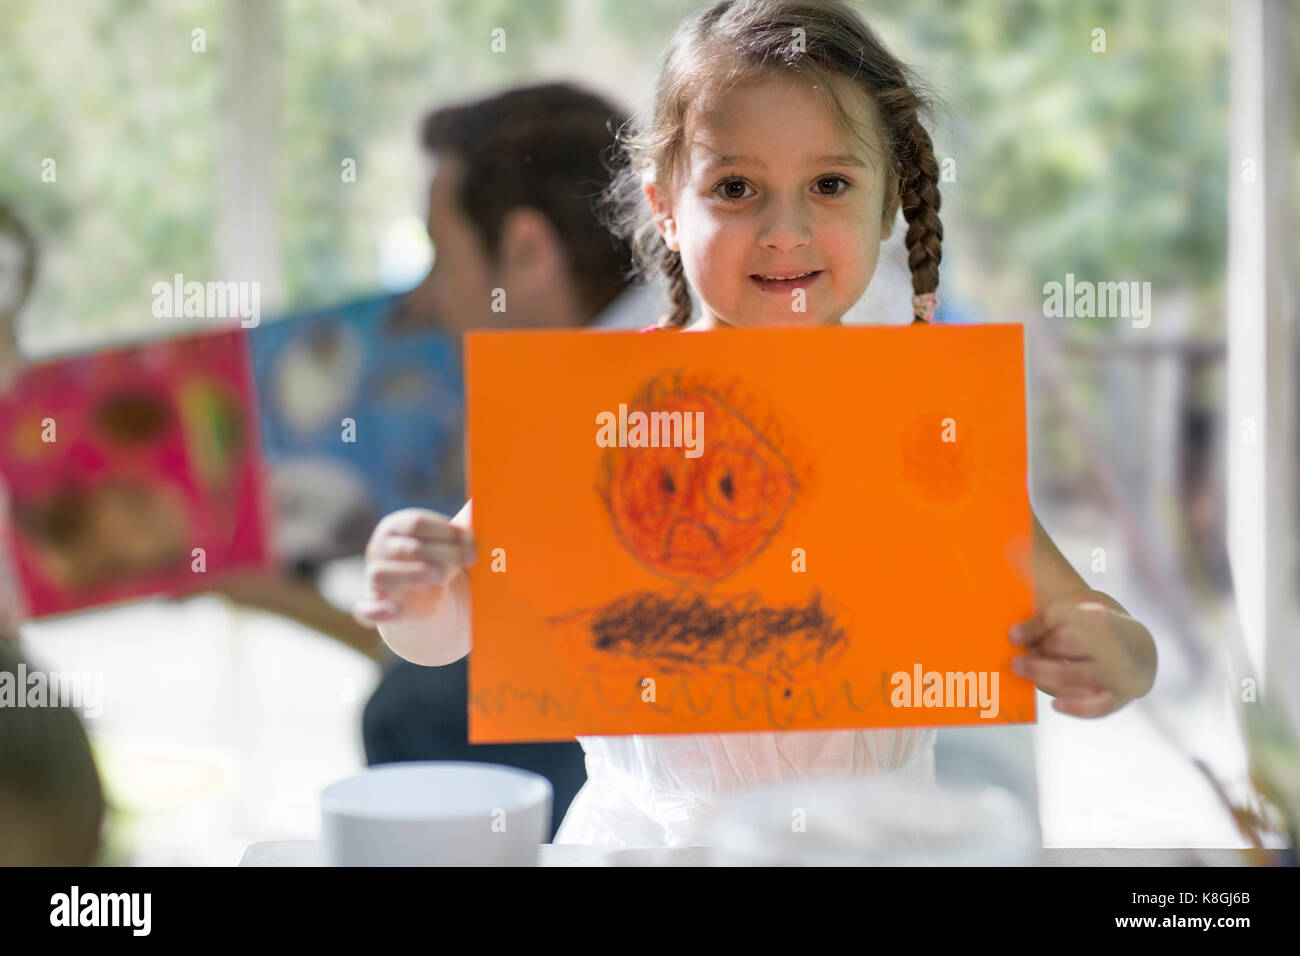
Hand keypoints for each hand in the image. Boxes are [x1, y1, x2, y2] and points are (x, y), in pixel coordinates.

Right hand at [353, 508, 474, 627]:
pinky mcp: (375, 606)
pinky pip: (365, 609)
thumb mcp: (447, 540)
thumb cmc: (436, 558)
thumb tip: (486, 505)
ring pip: (381, 575)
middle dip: (443, 552)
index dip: (446, 530)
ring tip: (443, 576)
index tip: (472, 538)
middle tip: (472, 556)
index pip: (417, 523)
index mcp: (394, 527)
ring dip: (413, 575)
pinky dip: (375, 611)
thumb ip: (463, 525)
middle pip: (407, 548)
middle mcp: (379, 550)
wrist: (418, 594)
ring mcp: (374, 579)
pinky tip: (393, 610)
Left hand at [1009, 589, 1155, 717]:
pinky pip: (1097, 706)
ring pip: (1073, 675)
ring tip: (1024, 674)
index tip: (1012, 638)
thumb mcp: (1075, 618)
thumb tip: (1013, 637)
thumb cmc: (1091, 634)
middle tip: (1017, 663)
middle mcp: (1106, 640)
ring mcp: (1115, 669)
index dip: (1032, 628)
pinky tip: (1055, 705)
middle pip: (1064, 642)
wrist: (1140, 651)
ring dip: (1043, 676)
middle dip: (1037, 654)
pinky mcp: (1119, 695)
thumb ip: (1045, 624)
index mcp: (1093, 615)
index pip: (1057, 616)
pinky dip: (1075, 708)